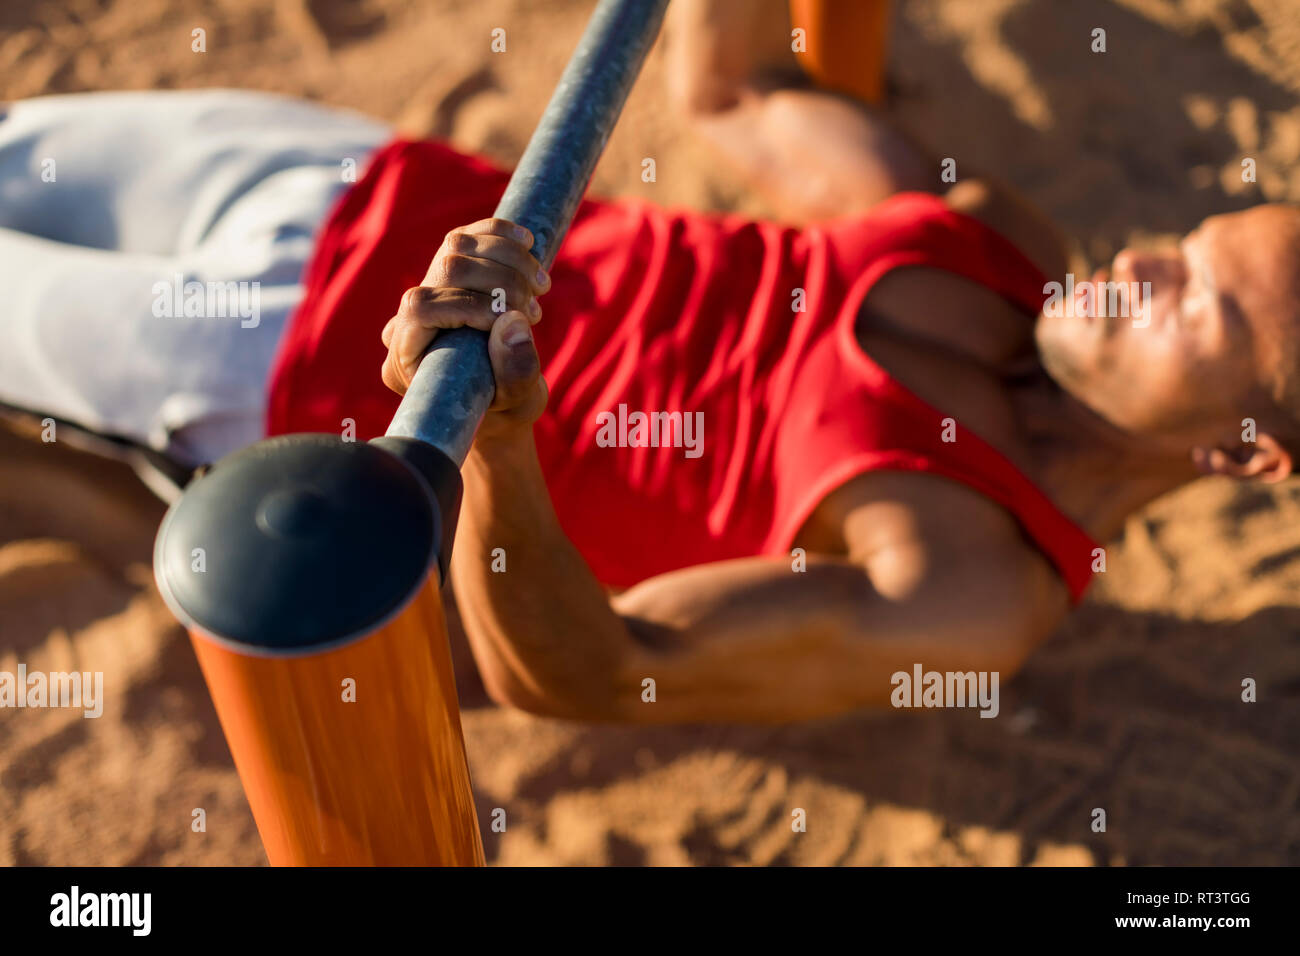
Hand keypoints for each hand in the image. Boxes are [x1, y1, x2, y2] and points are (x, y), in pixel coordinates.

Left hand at [381, 218, 550, 436]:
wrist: (500, 401)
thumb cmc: (506, 409)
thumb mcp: (519, 403)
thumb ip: (515, 373)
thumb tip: (512, 321)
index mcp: (405, 361)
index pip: (420, 308)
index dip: (470, 305)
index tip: (513, 320)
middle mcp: (407, 322)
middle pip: (445, 270)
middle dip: (501, 283)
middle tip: (534, 312)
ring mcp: (427, 292)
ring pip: (457, 245)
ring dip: (509, 258)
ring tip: (540, 287)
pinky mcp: (448, 274)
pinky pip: (467, 237)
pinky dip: (501, 233)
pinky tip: (529, 244)